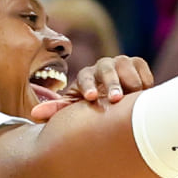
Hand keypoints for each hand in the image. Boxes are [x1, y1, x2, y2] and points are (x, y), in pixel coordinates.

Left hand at [30, 55, 155, 121]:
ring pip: (125, 67)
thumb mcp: (76, 109)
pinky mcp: (137, 63)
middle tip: (115, 99)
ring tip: (133, 96)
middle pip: (106, 70)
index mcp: (85, 76)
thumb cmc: (93, 106)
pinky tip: (144, 92)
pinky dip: (144, 79)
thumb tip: (33, 115)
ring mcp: (120, 63)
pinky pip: (141, 67)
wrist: (118, 101)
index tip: (91, 98)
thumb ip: (57, 110)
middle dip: (111, 84)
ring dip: (129, 82)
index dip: (88, 86)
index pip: (84, 77)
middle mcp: (102, 66)